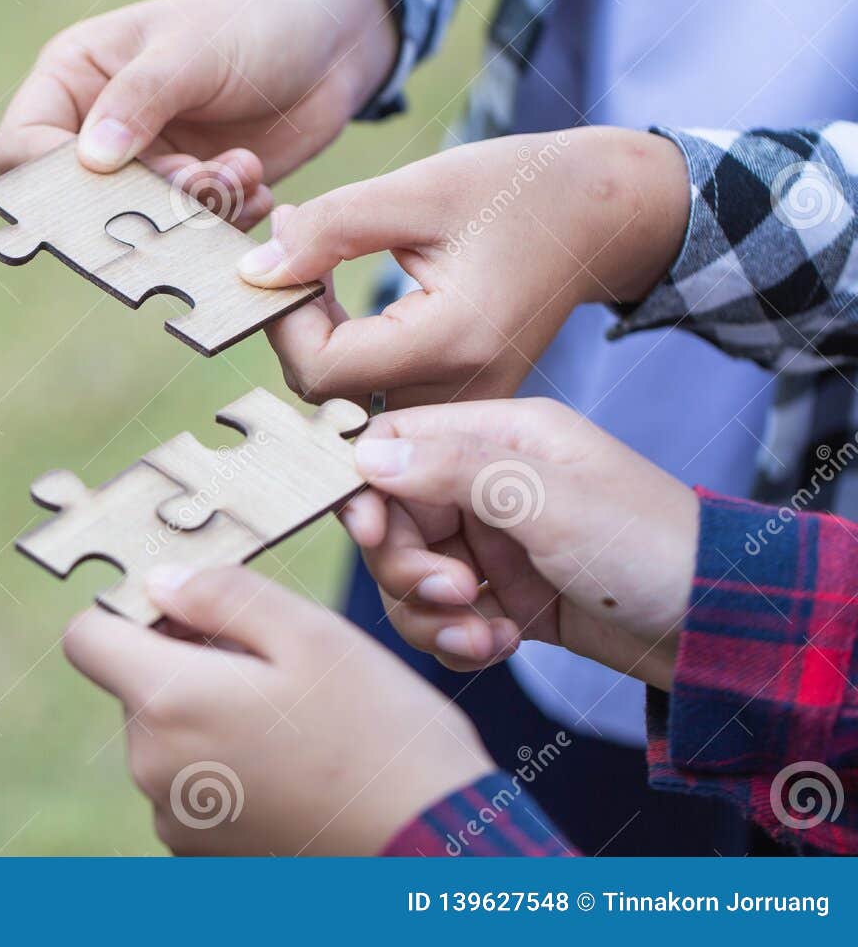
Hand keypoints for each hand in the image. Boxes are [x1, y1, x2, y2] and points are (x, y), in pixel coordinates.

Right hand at [0, 0, 396, 229]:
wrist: (332, 38)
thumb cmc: (255, 21)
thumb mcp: (192, 52)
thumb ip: (139, 102)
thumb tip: (89, 164)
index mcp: (74, 76)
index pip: (23, 148)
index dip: (52, 181)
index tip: (111, 189)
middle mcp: (98, 126)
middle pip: (79, 200)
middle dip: (142, 203)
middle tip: (200, 184)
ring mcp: (145, 163)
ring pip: (138, 225)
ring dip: (193, 212)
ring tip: (240, 174)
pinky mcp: (189, 192)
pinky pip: (186, 233)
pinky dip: (222, 220)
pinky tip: (255, 185)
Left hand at [65, 567, 493, 855]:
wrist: (430, 853)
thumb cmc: (379, 735)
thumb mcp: (311, 634)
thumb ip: (223, 594)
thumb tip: (160, 582)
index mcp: (167, 701)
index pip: (86, 637)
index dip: (129, 611)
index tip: (191, 611)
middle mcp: (152, 767)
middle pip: (136, 684)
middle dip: (188, 659)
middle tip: (274, 663)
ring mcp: (175, 818)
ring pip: (169, 733)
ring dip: (212, 712)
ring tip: (296, 720)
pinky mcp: (203, 854)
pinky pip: (194, 783)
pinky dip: (229, 763)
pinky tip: (295, 765)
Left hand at [240, 127, 691, 406]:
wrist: (606, 216)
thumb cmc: (521, 189)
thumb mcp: (420, 188)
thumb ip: (331, 229)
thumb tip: (254, 272)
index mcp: (455, 341)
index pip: (321, 369)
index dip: (283, 316)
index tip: (287, 255)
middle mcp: (463, 394)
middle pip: (328, 395)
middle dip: (295, 326)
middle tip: (299, 253)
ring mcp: (467, 409)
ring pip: (347, 402)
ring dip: (318, 340)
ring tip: (323, 269)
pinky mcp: (464, 404)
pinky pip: (378, 398)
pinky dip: (348, 353)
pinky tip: (347, 301)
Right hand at [340, 398, 698, 686]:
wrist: (720, 631)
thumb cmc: (652, 548)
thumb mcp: (552, 502)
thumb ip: (456, 470)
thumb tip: (365, 452)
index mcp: (502, 437)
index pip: (395, 441)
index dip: (364, 485)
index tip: (365, 531)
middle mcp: (489, 485)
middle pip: (391, 518)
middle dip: (405, 564)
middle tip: (453, 593)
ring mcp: (495, 544)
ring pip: (409, 575)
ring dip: (430, 612)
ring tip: (482, 633)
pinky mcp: (504, 598)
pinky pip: (442, 616)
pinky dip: (456, 638)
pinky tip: (499, 648)